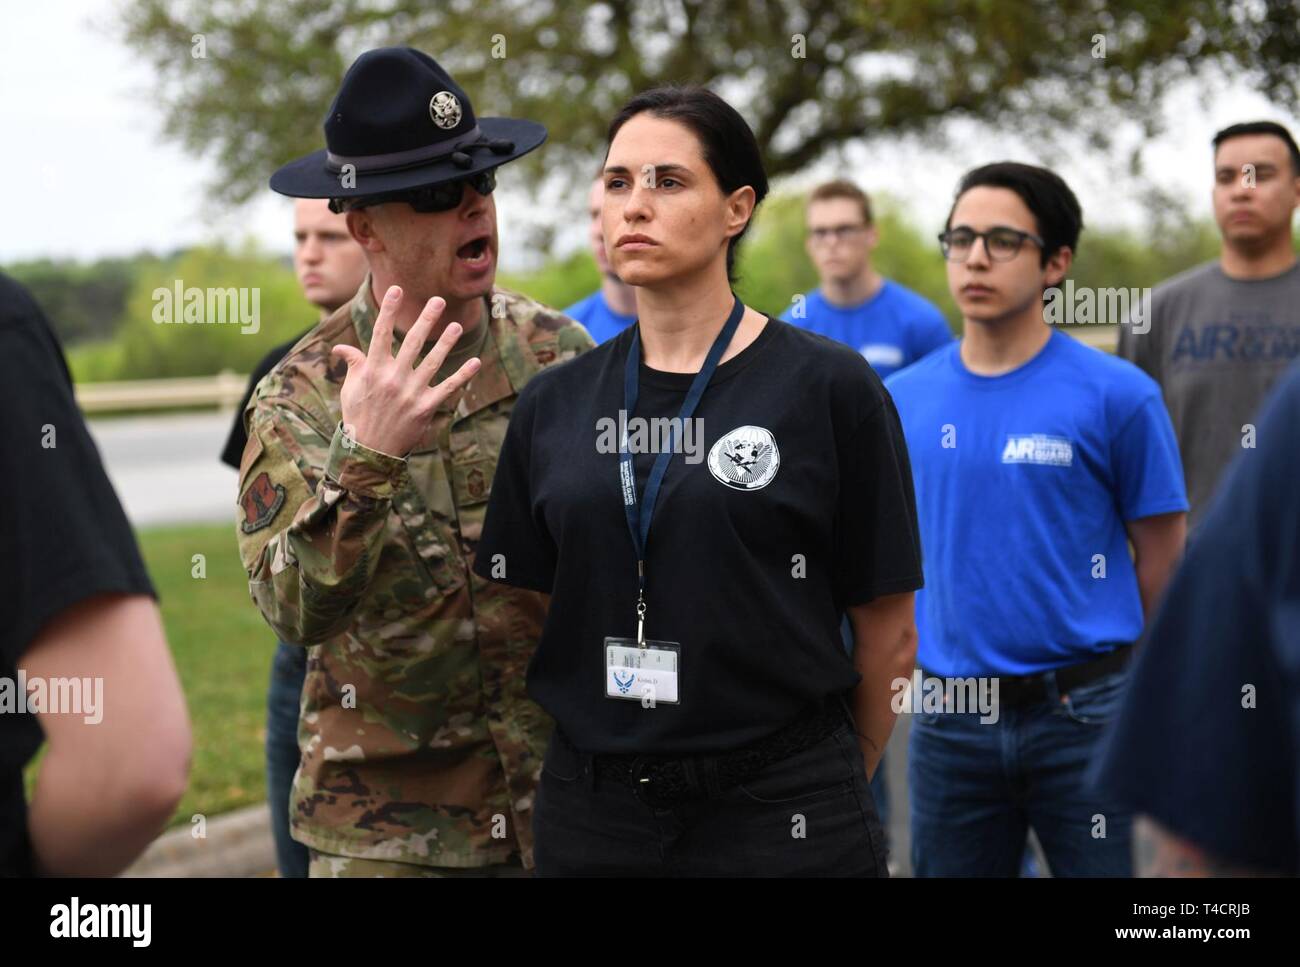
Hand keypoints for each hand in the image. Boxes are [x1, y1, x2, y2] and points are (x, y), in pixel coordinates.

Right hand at [330, 286, 480, 456]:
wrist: (370, 451)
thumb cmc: (358, 416)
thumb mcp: (350, 388)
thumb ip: (353, 364)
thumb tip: (341, 347)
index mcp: (373, 369)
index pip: (381, 333)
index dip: (388, 310)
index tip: (396, 290)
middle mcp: (393, 378)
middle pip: (413, 342)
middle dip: (426, 320)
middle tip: (439, 301)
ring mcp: (411, 393)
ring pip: (433, 362)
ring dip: (446, 343)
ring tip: (457, 327)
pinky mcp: (425, 407)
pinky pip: (447, 387)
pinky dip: (462, 375)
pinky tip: (475, 362)